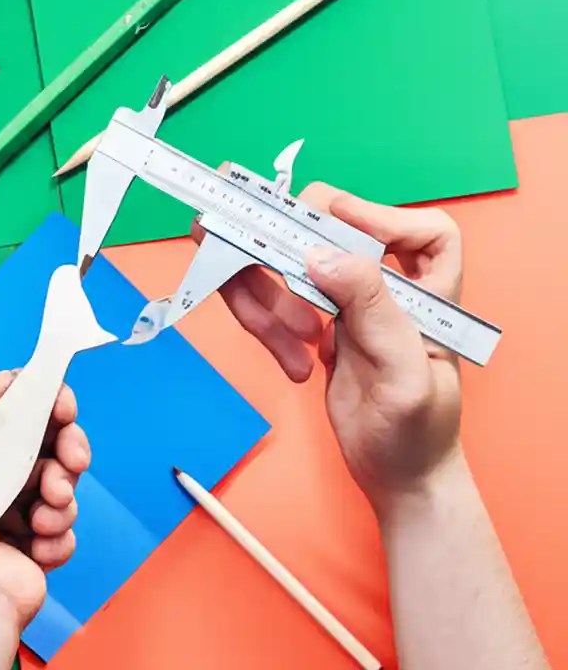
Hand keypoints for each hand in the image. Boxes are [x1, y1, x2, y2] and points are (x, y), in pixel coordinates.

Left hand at [0, 371, 88, 669]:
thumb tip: (8, 377)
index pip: (20, 417)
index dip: (47, 406)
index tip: (63, 404)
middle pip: (52, 448)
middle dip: (68, 449)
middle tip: (72, 458)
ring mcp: (20, 517)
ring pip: (64, 487)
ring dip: (59, 497)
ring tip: (41, 516)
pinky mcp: (39, 550)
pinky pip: (66, 529)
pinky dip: (56, 535)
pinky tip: (35, 545)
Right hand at [207, 182, 462, 509]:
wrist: (397, 479)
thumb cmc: (417, 433)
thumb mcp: (402, 373)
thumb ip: (372, 308)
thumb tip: (322, 254)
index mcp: (429, 296)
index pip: (423, 232)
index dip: (381, 215)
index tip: (332, 222)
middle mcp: (389, 292)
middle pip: (335, 236)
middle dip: (294, 252)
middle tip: (269, 267)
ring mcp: (350, 308)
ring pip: (294, 269)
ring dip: (270, 299)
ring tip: (288, 343)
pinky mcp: (319, 327)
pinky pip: (276, 302)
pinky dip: (265, 324)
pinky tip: (290, 362)